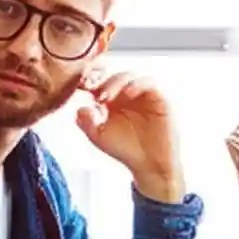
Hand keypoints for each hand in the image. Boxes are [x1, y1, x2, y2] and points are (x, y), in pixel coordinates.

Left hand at [76, 69, 183, 202]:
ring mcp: (143, 95)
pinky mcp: (159, 98)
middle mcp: (126, 94)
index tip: (80, 86)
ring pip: (129, 75)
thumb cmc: (127, 151)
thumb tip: (80, 106)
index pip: (99, 81)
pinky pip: (149, 82)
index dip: (89, 79)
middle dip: (101, 79)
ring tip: (107, 96)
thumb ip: (86, 121)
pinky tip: (128, 93)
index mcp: (111, 100)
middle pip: (112, 73)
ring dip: (116, 81)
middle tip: (94, 92)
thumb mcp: (99, 136)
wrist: (150, 165)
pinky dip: (137, 83)